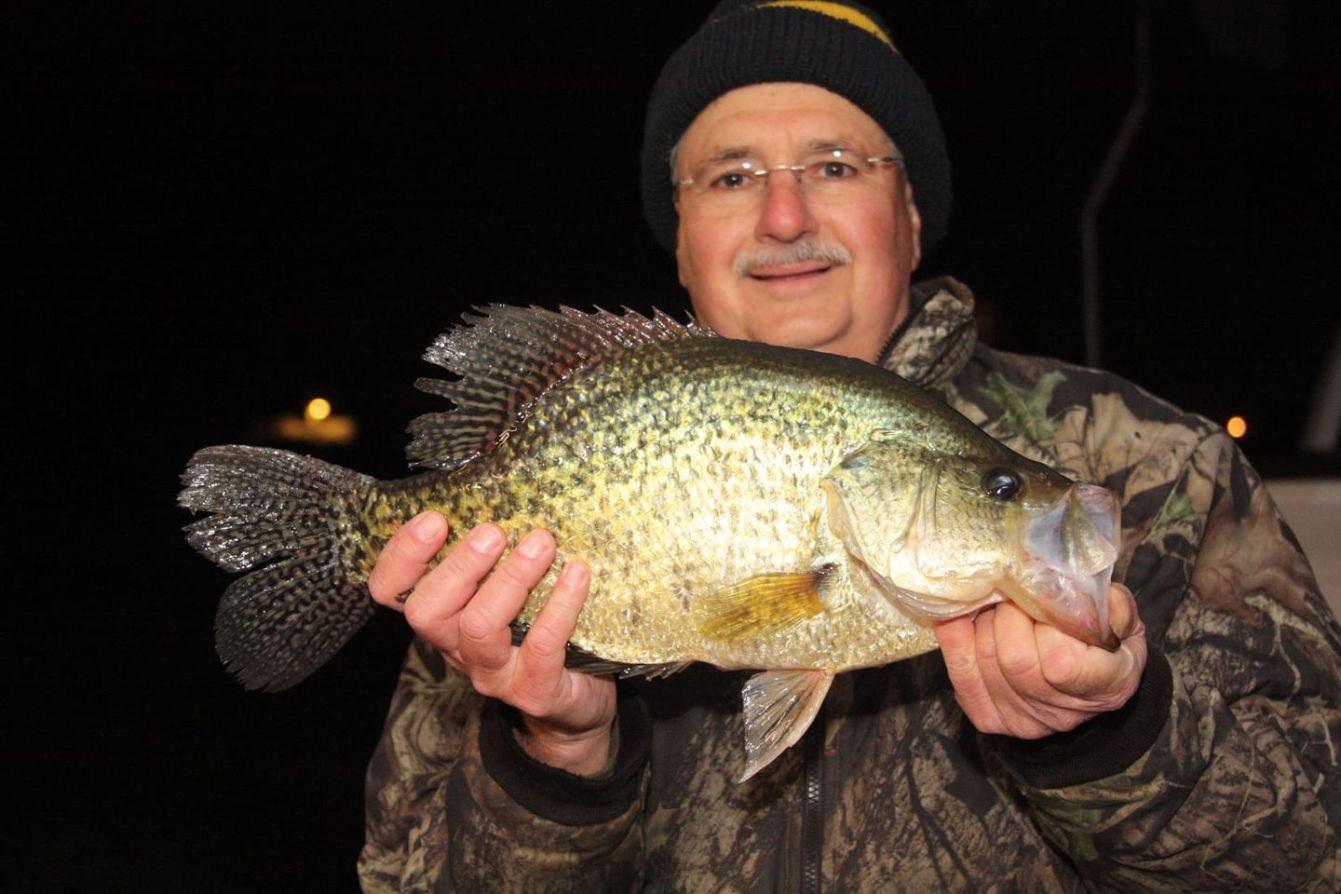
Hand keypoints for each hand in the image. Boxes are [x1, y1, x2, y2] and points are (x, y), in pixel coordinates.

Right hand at [368, 511, 616, 774]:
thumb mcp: (507, 587)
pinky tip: (577, 573)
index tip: (435, 519)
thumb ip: (495, 550)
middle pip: (427, 611)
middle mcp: (455, 647)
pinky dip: (561, 605)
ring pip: (479, 627)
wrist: (575, 702)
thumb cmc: (537, 628)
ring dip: (510, 578)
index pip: (390, 590)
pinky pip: (541, 647)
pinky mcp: (533, 691)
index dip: (402, 555)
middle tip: (493, 532)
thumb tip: (505, 479)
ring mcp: (492, 673)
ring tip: (542, 543)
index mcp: (441, 614)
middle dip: (458, 565)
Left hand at [935, 583, 1145, 738]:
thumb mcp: (1123, 620)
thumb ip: (1109, 604)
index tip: (1046, 598)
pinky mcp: (989, 717)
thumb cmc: (1106, 643)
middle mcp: (1062, 713)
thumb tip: (1072, 586)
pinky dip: (955, 637)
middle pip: (1016, 660)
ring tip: (998, 606)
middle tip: (1016, 595)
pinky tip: (961, 615)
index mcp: (1107, 687)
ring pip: (985, 660)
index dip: (1046, 623)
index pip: (1061, 662)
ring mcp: (1023, 720)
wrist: (1087, 684)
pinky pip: (960, 672)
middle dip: (1009, 615)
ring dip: (985, 622)